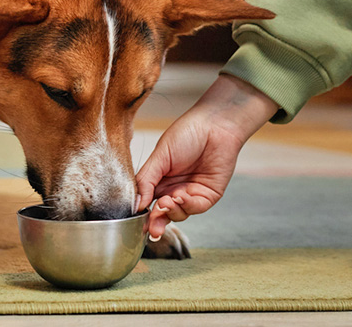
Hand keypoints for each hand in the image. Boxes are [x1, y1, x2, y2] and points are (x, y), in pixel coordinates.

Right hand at [135, 73, 277, 239]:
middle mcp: (174, 188)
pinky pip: (195, 208)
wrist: (215, 125)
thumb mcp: (160, 155)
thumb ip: (146, 179)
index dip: (142, 213)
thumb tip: (136, 203)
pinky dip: (187, 206)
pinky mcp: (208, 195)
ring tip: (168, 202)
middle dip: (156, 222)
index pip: (147, 201)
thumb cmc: (187, 133)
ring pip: (178, 214)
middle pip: (162, 213)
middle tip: (152, 226)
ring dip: (171, 212)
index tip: (136, 221)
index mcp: (160, 179)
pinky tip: (182, 196)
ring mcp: (191, 193)